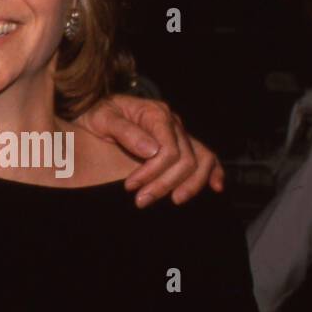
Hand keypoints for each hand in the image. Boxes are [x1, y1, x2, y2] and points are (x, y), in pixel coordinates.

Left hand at [74, 94, 224, 207]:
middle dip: (164, 184)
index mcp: (156, 113)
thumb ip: (124, 131)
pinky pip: (206, 156)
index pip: (168, 150)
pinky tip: (215, 187)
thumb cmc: (98, 114)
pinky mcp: (181, 143)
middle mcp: (173, 122)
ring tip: (173, 201)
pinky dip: (214, 171)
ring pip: (200, 160)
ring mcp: (179, 133)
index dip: (152, 172)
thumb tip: (151, 150)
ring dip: (189, 185)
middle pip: (184, 159)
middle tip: (141, 201)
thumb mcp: (102, 118)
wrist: (97, 110)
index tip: (130, 186)